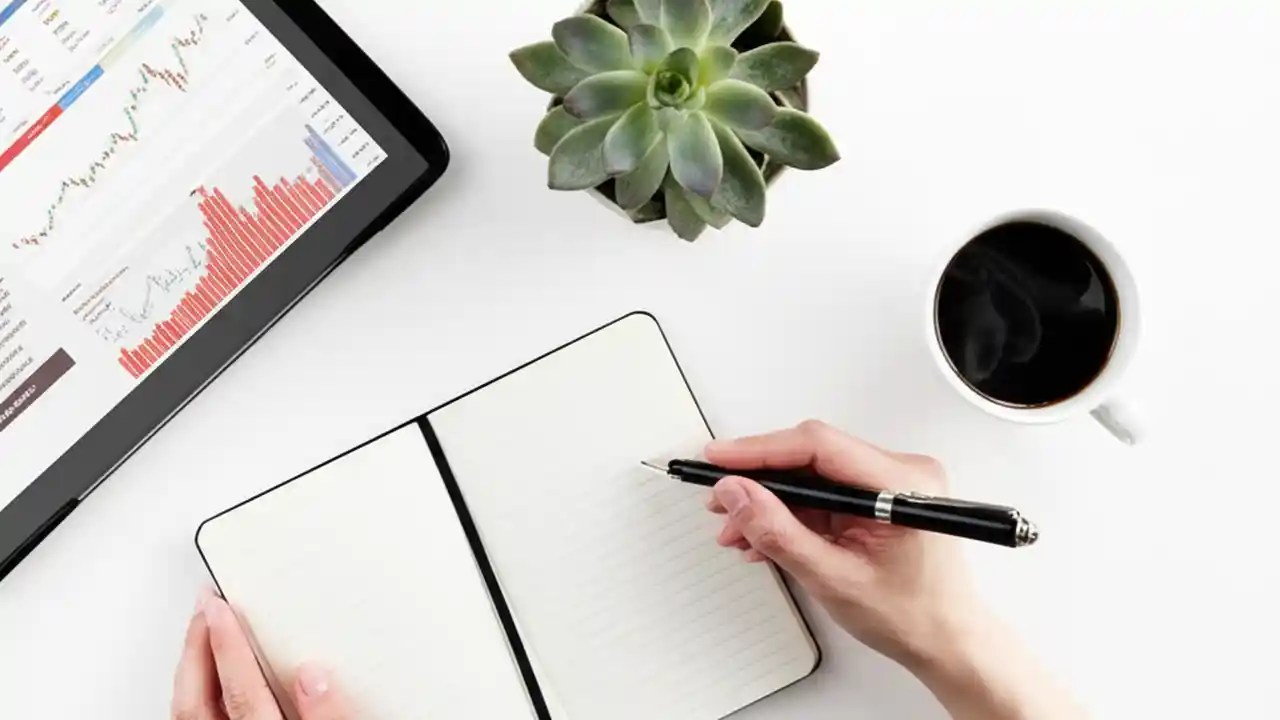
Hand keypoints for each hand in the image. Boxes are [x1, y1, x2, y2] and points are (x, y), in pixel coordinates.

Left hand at [172, 590, 352, 719]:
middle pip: (197, 696)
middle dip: (198, 644)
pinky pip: (193, 713)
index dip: (228, 645)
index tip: (221, 607)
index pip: (240, 690)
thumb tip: (314, 677)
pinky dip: (197, 684)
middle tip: (206, 605)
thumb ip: (327, 716)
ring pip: (187, 706)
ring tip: (202, 627)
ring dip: (193, 663)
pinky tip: (207, 671)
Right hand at [706, 421, 1085, 719]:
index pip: (817, 447)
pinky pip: (823, 493)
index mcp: (902, 483)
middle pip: (811, 457)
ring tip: (736, 530)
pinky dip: (790, 513)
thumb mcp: (833, 577)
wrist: (945, 640)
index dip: (761, 450)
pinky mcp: (877, 497)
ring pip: (811, 476)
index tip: (720, 459)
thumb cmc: (912, 615)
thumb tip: (737, 494)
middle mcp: (900, 472)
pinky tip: (763, 534)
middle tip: (719, 500)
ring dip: (770, 502)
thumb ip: (780, 532)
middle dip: (759, 481)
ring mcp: (889, 483)